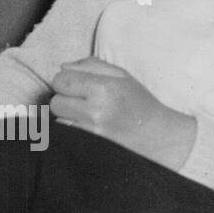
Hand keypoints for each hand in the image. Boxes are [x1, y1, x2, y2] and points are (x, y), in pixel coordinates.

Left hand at [51, 57, 196, 170]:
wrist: (158, 135)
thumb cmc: (140, 102)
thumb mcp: (122, 76)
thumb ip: (91, 65)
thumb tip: (63, 67)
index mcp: (104, 88)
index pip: (61, 80)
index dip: (67, 80)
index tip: (78, 84)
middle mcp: (95, 110)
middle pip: (55, 102)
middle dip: (65, 99)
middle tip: (83, 101)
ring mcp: (91, 131)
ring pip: (58, 120)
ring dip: (68, 116)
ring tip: (88, 115)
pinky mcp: (88, 146)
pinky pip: (66, 134)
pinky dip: (73, 129)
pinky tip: (88, 127)